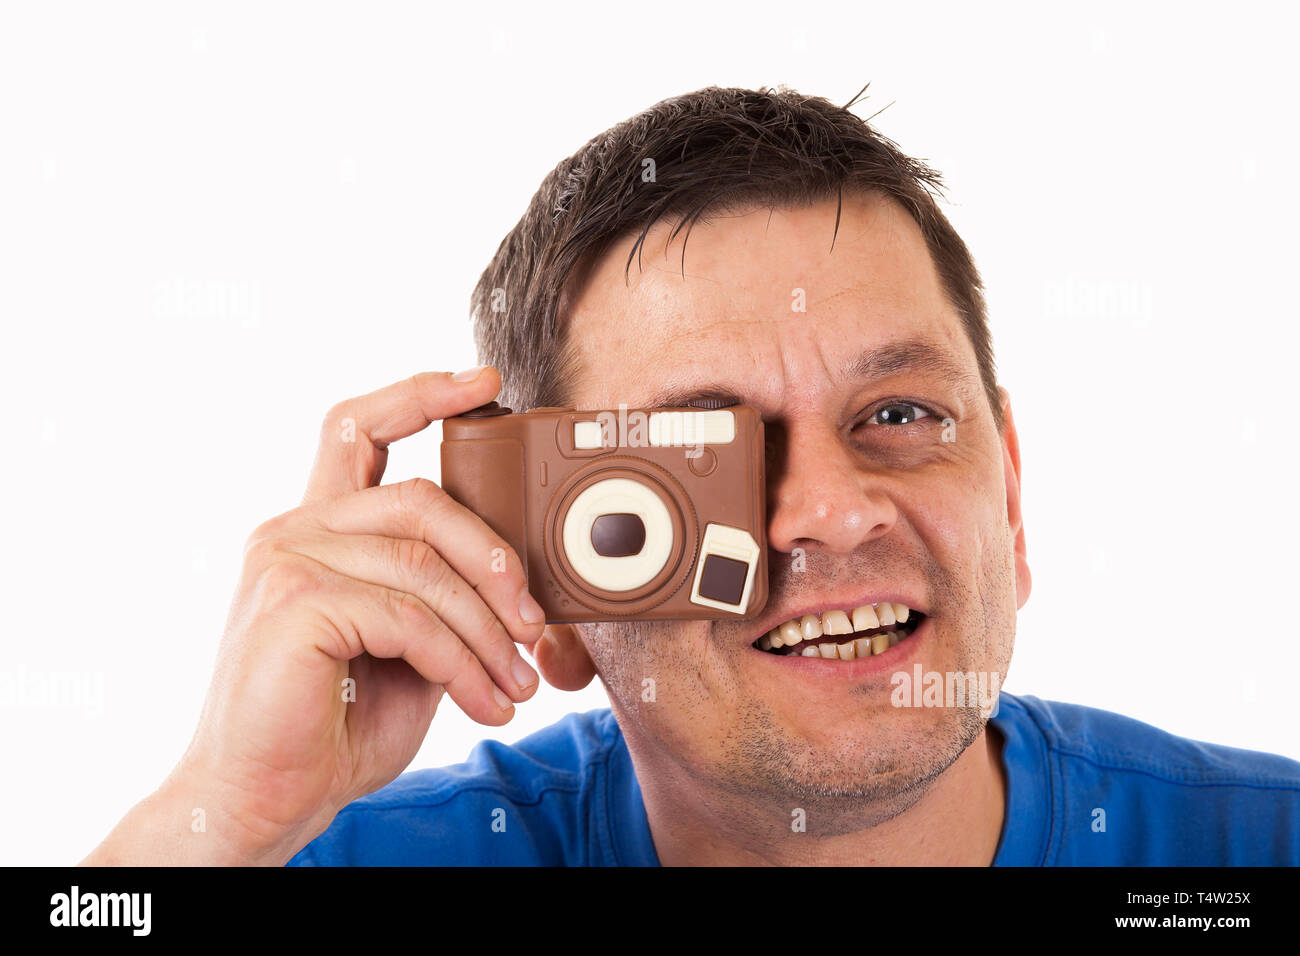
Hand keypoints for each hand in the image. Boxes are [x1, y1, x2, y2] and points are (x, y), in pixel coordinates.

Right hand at [83, 367, 545, 864]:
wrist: (266, 799)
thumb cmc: (337, 725)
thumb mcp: (407, 645)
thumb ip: (439, 595)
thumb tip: (518, 582)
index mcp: (318, 528)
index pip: (359, 427)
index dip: (421, 393)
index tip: (485, 382)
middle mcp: (294, 530)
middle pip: (417, 496)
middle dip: (492, 554)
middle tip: (532, 620)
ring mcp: (286, 561)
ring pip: (421, 561)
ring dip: (486, 629)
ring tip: (513, 682)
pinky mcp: (294, 603)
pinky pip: (408, 614)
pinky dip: (461, 661)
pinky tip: (483, 700)